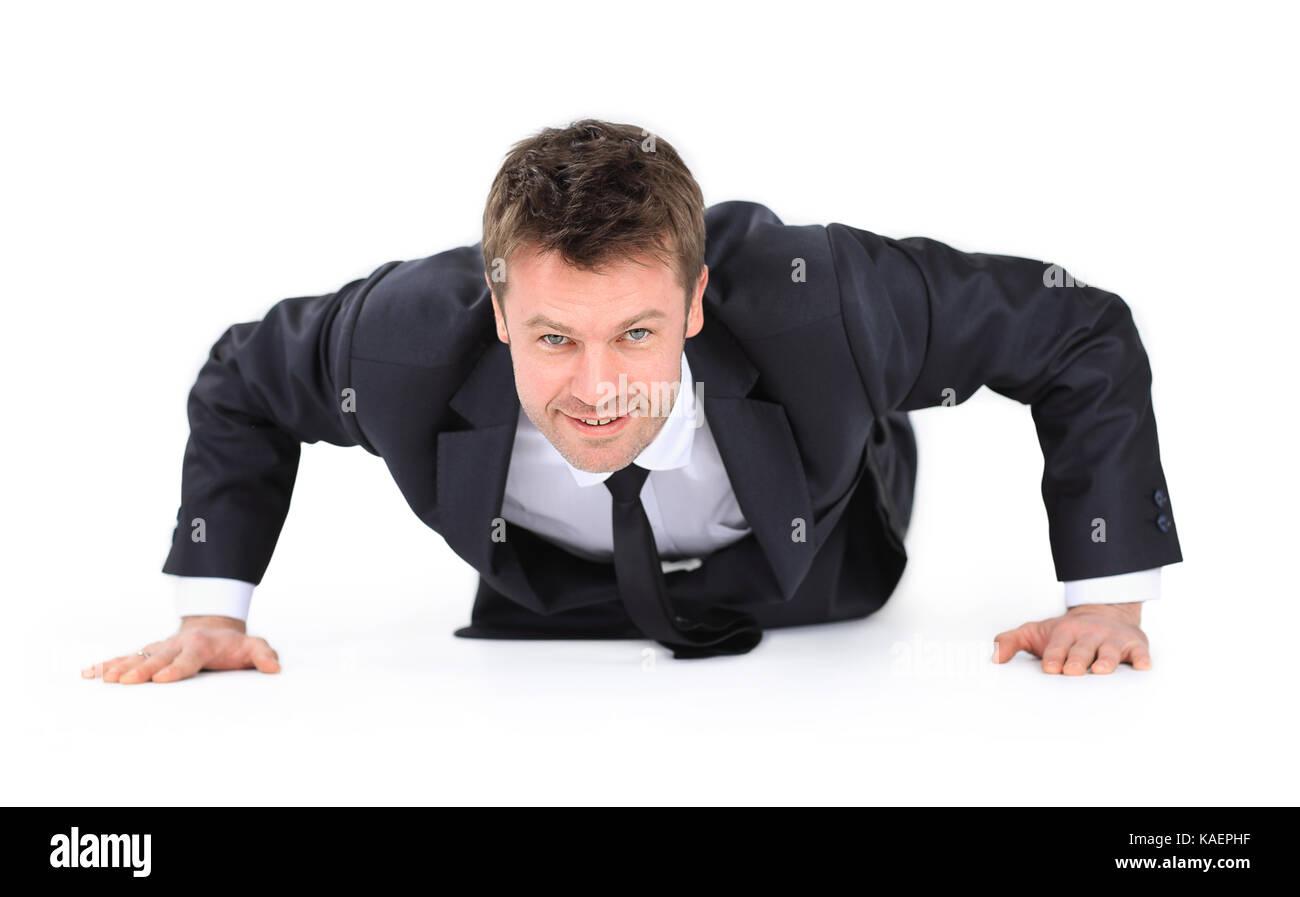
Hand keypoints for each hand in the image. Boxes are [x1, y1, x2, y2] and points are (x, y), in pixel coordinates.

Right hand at [80, 615, 280, 683]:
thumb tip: (273, 668)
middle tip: (128, 681)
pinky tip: (89, 673)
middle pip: (158, 658)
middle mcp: (177, 645)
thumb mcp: (254, 647)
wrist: (214, 627)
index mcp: (201, 645)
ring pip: (138, 656)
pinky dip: (108, 664)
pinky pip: (127, 657)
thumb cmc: (234, 645)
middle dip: (142, 669)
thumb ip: (263, 656)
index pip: (188, 658)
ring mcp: (161, 647)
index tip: (163, 679)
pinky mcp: (149, 652)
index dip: (176, 669)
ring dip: (121, 667)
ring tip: (102, 678)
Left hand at [992, 602, 1150, 674]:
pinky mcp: (1135, 646)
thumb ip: (1011, 642)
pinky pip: (1140, 653)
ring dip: (1106, 660)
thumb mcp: (1036, 632)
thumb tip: (992, 657)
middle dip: (1077, 659)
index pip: (1058, 645)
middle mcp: (1090, 634)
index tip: (1049, 667)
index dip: (1053, 655)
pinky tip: (1142, 666)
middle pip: (1083, 648)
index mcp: (1066, 632)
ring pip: (1110, 651)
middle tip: (1072, 671)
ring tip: (1101, 670)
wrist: (1103, 613)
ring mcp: (1112, 640)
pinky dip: (1142, 659)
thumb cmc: (1067, 631)